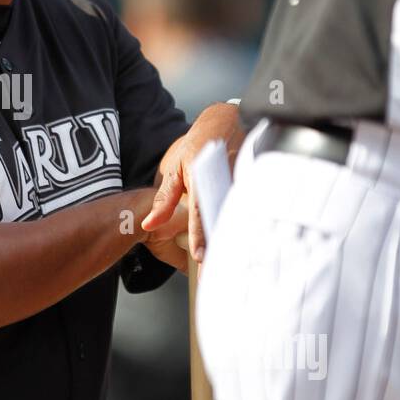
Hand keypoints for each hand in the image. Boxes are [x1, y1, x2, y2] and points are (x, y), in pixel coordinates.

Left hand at [141, 102, 245, 261]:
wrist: (230, 120)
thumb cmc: (199, 143)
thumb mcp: (174, 167)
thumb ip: (164, 198)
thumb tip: (149, 224)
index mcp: (202, 177)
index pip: (201, 211)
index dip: (201, 235)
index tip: (201, 258)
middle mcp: (224, 183)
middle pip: (221, 222)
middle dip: (219, 252)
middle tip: (214, 278)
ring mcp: (240, 186)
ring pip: (236, 221)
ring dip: (232, 246)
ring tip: (230, 272)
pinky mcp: (250, 190)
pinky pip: (245, 215)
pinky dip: (242, 234)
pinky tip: (239, 253)